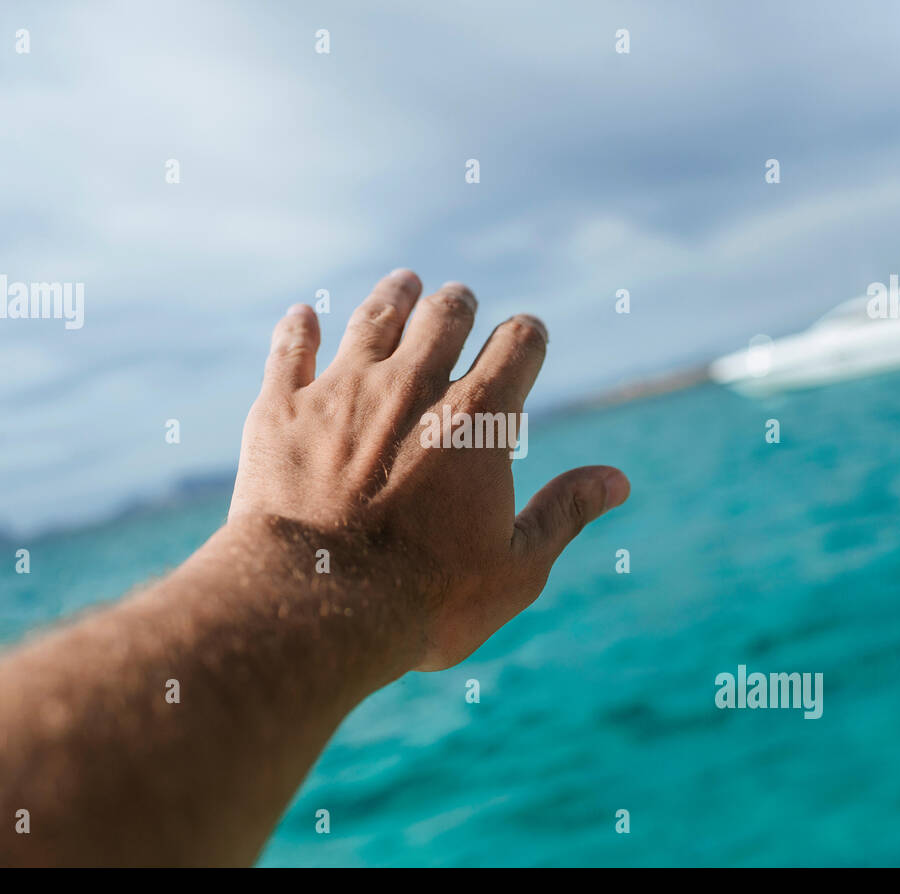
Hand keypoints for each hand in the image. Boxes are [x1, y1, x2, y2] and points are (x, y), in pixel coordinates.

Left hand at [228, 269, 629, 671]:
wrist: (315, 603)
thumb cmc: (427, 598)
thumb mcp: (516, 566)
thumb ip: (564, 513)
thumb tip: (617, 480)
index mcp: (480, 417)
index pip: (519, 344)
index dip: (528, 337)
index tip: (526, 339)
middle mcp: (413, 386)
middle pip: (444, 315)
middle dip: (459, 305)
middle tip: (458, 302)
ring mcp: (342, 391)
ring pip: (374, 318)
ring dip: (394, 297)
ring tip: (404, 284)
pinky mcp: (281, 410)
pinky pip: (291, 350)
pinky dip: (299, 329)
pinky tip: (303, 316)